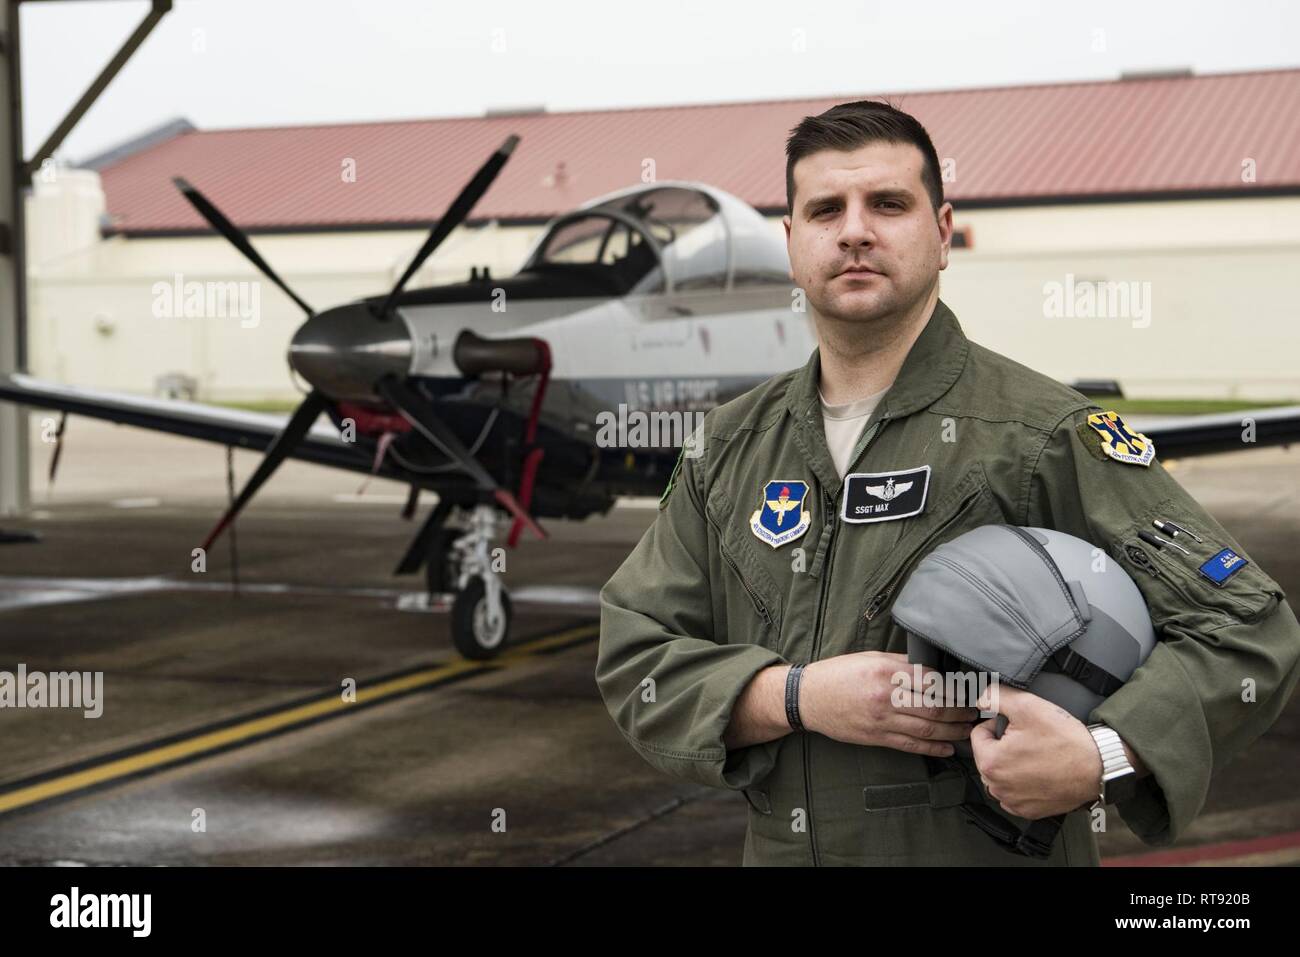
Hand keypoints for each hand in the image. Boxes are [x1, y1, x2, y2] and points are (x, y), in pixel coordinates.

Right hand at [800, 651, 978, 755]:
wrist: (808, 698)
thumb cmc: (838, 674)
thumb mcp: (870, 657)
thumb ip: (901, 662)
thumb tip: (931, 667)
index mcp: (886, 672)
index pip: (932, 681)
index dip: (956, 688)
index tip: (970, 690)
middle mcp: (886, 696)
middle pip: (935, 707)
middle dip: (961, 711)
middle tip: (977, 711)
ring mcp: (881, 720)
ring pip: (927, 729)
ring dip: (953, 731)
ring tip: (969, 730)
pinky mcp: (876, 737)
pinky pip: (910, 745)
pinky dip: (932, 748)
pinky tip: (948, 748)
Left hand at [969, 685, 1101, 819]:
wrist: (1098, 767)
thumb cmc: (1066, 740)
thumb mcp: (1028, 706)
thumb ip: (997, 697)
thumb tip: (981, 697)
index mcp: (991, 762)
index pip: (979, 734)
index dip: (997, 724)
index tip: (1017, 726)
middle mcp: (997, 786)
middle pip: (988, 755)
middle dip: (1003, 744)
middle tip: (1029, 739)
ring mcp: (1013, 801)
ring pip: (1000, 774)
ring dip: (1011, 764)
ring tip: (1036, 755)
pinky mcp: (1028, 811)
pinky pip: (1014, 793)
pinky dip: (1022, 783)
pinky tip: (1039, 773)